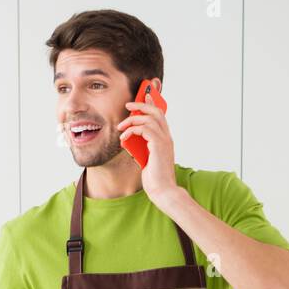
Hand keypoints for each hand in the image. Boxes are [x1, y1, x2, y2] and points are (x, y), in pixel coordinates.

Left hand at [118, 88, 177, 207]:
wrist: (163, 191)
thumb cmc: (155, 178)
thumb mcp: (146, 159)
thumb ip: (141, 148)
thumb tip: (129, 141)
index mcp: (165, 140)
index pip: (160, 116)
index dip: (152, 104)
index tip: (144, 97)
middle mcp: (167, 138)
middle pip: (156, 112)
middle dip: (142, 105)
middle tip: (128, 105)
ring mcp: (164, 141)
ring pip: (149, 118)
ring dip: (132, 120)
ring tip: (121, 127)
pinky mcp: (158, 146)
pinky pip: (144, 129)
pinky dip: (132, 130)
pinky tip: (124, 138)